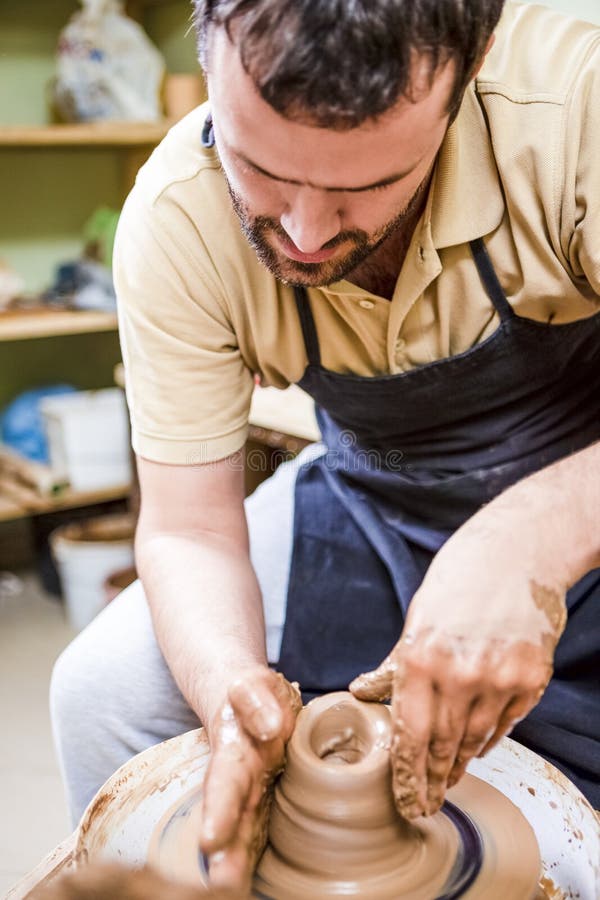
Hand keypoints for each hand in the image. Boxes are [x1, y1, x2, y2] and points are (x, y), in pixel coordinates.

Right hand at [199, 668, 301, 890]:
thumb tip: (271, 727)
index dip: (219, 810)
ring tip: (232, 892)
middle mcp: (239, 779)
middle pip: (231, 818)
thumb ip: (256, 701)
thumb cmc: (253, 694)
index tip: (210, 841)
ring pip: (244, 832)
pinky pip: (259, 833)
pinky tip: (250, 885)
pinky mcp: (264, 803)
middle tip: (224, 886)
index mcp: (234, 751)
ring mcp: (252, 794)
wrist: (248, 698)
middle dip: (226, 852)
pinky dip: (252, 859)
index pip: (225, 782)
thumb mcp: (253, 686)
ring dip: (238, 862)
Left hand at [350, 518, 566, 819]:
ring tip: (447, 781)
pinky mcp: (531, 680)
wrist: (518, 554)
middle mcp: (460, 675)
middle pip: (442, 746)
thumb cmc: (459, 580)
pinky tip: (476, 748)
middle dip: (432, 780)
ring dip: (459, 764)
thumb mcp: (417, 619)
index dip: (408, 775)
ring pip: (475, 740)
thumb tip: (362, 692)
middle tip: (425, 804)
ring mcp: (500, 680)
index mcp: (421, 658)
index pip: (410, 735)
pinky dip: (488, 739)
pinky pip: (505, 724)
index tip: (406, 801)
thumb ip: (394, 665)